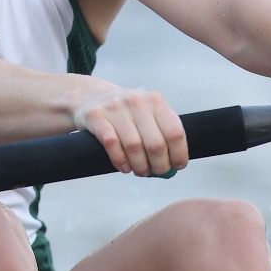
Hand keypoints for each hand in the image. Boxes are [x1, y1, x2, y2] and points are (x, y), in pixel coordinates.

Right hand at [70, 81, 187, 177]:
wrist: (90, 97)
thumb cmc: (126, 113)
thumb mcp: (148, 113)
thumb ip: (162, 134)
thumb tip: (174, 165)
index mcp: (155, 100)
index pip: (175, 132)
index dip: (179, 154)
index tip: (178, 165)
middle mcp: (136, 101)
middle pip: (155, 144)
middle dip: (159, 165)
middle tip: (157, 172)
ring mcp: (115, 107)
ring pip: (134, 146)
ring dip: (140, 166)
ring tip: (140, 171)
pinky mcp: (96, 116)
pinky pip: (112, 144)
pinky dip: (120, 160)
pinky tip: (124, 167)